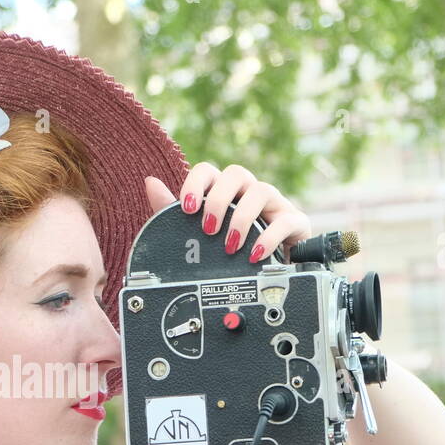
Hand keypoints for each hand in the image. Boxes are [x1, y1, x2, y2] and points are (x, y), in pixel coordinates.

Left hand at [145, 163, 312, 263]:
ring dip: (242, 218)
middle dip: (219, 200)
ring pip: (262, 190)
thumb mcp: (195, 233)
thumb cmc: (230, 248)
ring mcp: (274, 204)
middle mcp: (249, 192)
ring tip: (230, 244)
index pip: (208, 171)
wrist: (268, 273)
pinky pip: (286, 220)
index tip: (187, 208)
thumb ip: (170, 211)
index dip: (196, 184)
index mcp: (224, 192)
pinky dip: (270, 237)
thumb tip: (149, 182)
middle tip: (208, 229)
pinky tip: (255, 254)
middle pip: (236, 173)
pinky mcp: (295, 222)